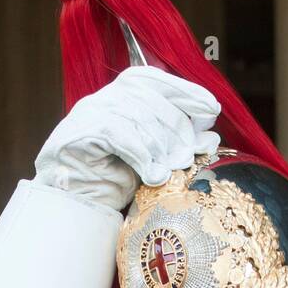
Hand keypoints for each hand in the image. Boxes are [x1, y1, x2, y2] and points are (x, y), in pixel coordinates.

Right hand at [33, 66, 221, 212]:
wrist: (76, 205)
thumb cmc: (114, 182)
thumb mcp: (154, 161)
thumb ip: (177, 146)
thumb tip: (211, 138)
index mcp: (125, 95)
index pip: (159, 81)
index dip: (187, 93)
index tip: (211, 111)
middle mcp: (107, 97)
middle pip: (151, 99)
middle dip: (176, 129)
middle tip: (188, 156)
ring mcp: (90, 111)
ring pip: (136, 116)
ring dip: (159, 145)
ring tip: (171, 169)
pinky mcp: (80, 131)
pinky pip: (118, 134)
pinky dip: (140, 154)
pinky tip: (152, 174)